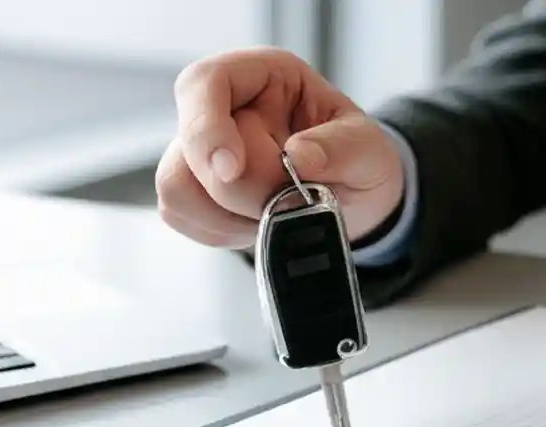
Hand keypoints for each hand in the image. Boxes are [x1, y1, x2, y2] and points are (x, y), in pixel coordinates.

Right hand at [156, 48, 404, 248]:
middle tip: (291, 200)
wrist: (351, 199)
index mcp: (264, 76)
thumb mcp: (369, 149)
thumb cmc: (355, 160)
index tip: (233, 169)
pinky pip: (181, 214)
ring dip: (228, 215)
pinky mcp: (193, 188)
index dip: (208, 128)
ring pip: (176, 186)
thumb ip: (342, 149)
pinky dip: (220, 231)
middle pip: (192, 148)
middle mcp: (225, 107)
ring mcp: (202, 149)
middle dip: (244, 190)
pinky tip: (254, 225)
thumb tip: (299, 156)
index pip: (206, 83)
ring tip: (273, 215)